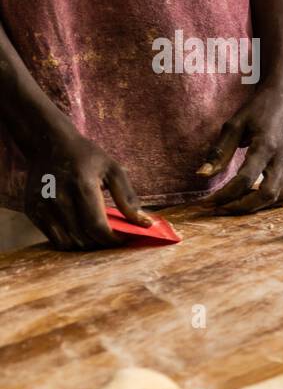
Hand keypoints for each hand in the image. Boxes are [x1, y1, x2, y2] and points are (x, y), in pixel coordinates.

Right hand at [22, 127, 149, 249]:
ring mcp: (41, 206)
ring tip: (97, 235)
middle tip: (114, 238)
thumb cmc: (86, 156)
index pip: (97, 227)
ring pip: (67, 243)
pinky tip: (80, 229)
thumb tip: (144, 223)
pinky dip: (69, 239)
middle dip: (102, 244)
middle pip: (83, 238)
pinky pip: (53, 238)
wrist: (48, 144)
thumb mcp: (113, 170)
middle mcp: (58, 198)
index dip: (113, 240)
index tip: (125, 240)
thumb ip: (127, 198)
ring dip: (86, 244)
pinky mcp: (31, 211)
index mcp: (81, 186)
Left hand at [198, 84, 282, 213]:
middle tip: (220, 209)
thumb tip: (203, 174)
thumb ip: (219, 151)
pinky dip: (268, 202)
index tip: (207, 202)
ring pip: (278, 198)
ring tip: (235, 205)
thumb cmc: (258, 110)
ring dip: (256, 207)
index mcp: (266, 146)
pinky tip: (252, 199)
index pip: (246, 178)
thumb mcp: (233, 125)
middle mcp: (280, 159)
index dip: (225, 194)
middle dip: (241, 207)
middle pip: (266, 195)